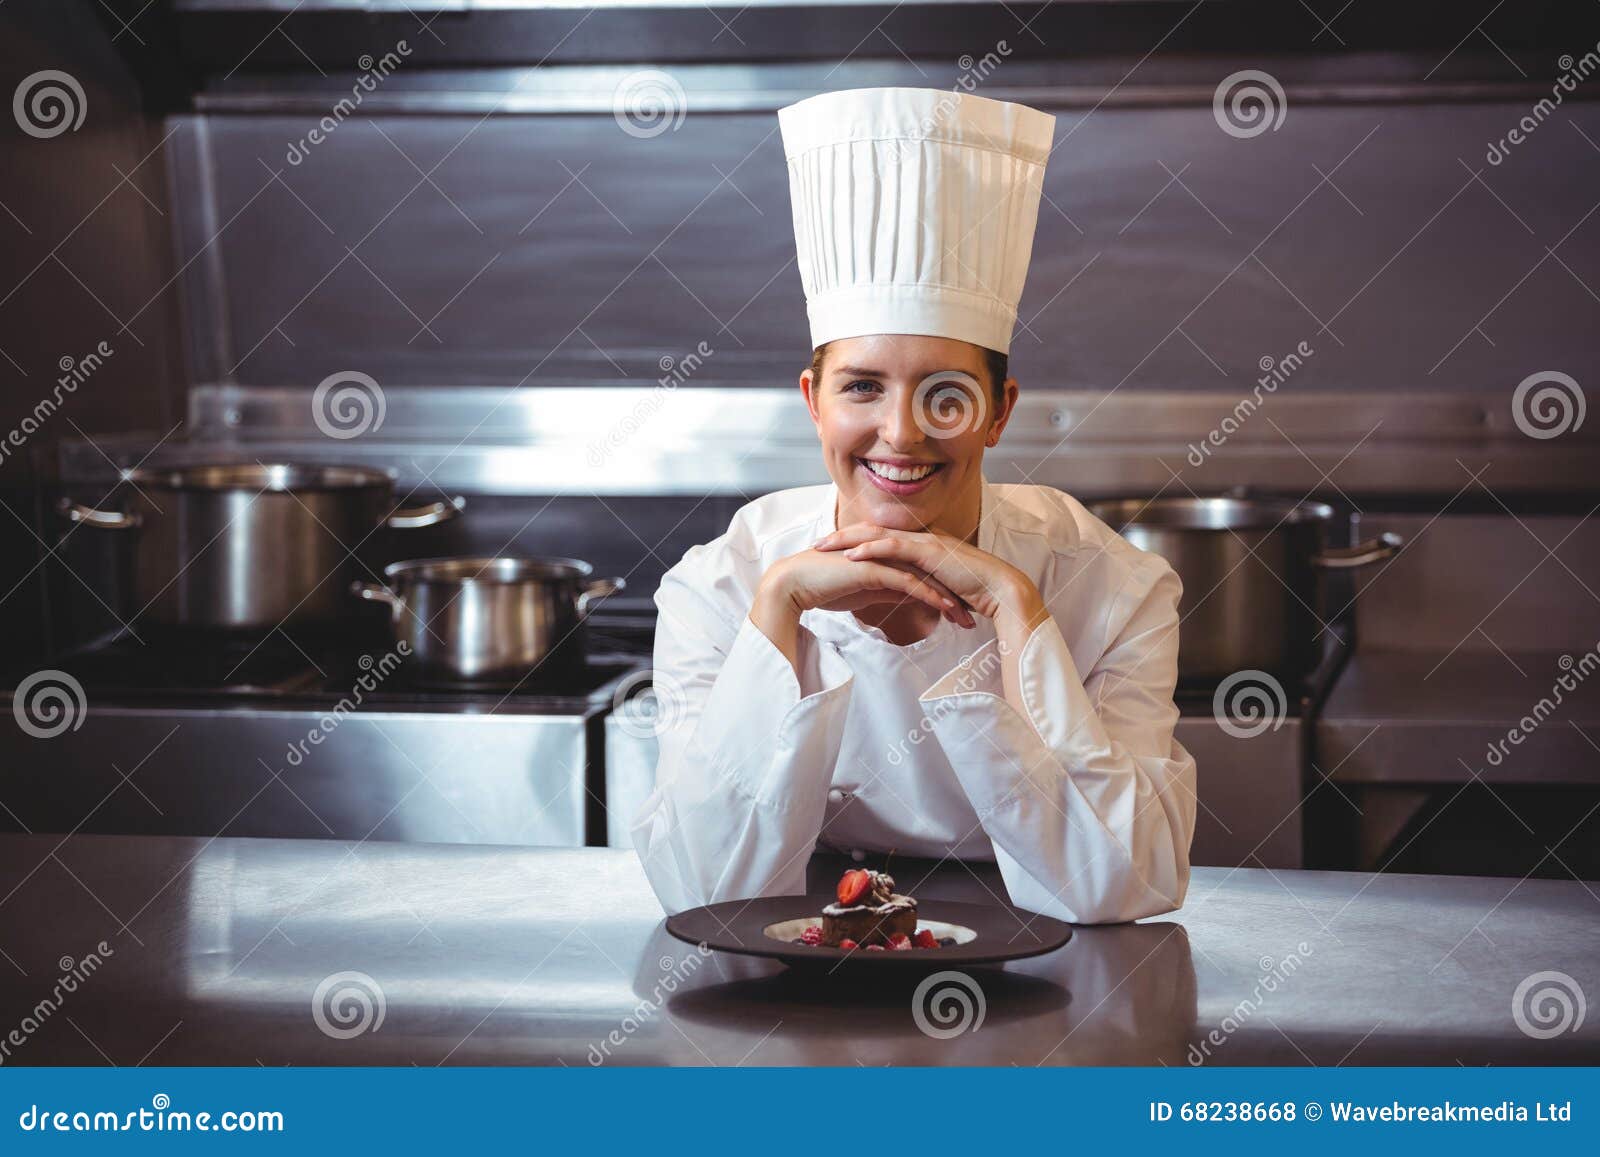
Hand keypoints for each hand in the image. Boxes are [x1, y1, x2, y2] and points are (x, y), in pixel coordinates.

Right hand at [758, 547, 975, 627]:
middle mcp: (887, 553)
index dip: (942, 591)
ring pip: (924, 577)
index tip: (959, 611)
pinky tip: (945, 609)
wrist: (795, 583)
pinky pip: (909, 582)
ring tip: (965, 619)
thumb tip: (902, 597)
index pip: (921, 573)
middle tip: (971, 617)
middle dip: (953, 595)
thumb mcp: (862, 590)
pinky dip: (929, 596)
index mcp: (885, 557)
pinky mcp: (875, 568)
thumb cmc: (823, 587)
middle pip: (929, 573)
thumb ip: (884, 589)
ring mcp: (882, 558)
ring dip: (947, 598)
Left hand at [811, 523, 1046, 627]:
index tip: (830, 550)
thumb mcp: (940, 587)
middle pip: (872, 530)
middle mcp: (921, 537)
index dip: (854, 541)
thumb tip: (907, 596)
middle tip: (815, 543)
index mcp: (921, 544)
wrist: (1000, 591)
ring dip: (847, 540)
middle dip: (842, 536)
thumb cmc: (975, 593)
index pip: (881, 538)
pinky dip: (870, 549)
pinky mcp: (930, 552)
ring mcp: (925, 541)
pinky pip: (894, 548)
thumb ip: (922, 586)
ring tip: (822, 547)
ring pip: (877, 534)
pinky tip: (850, 556)